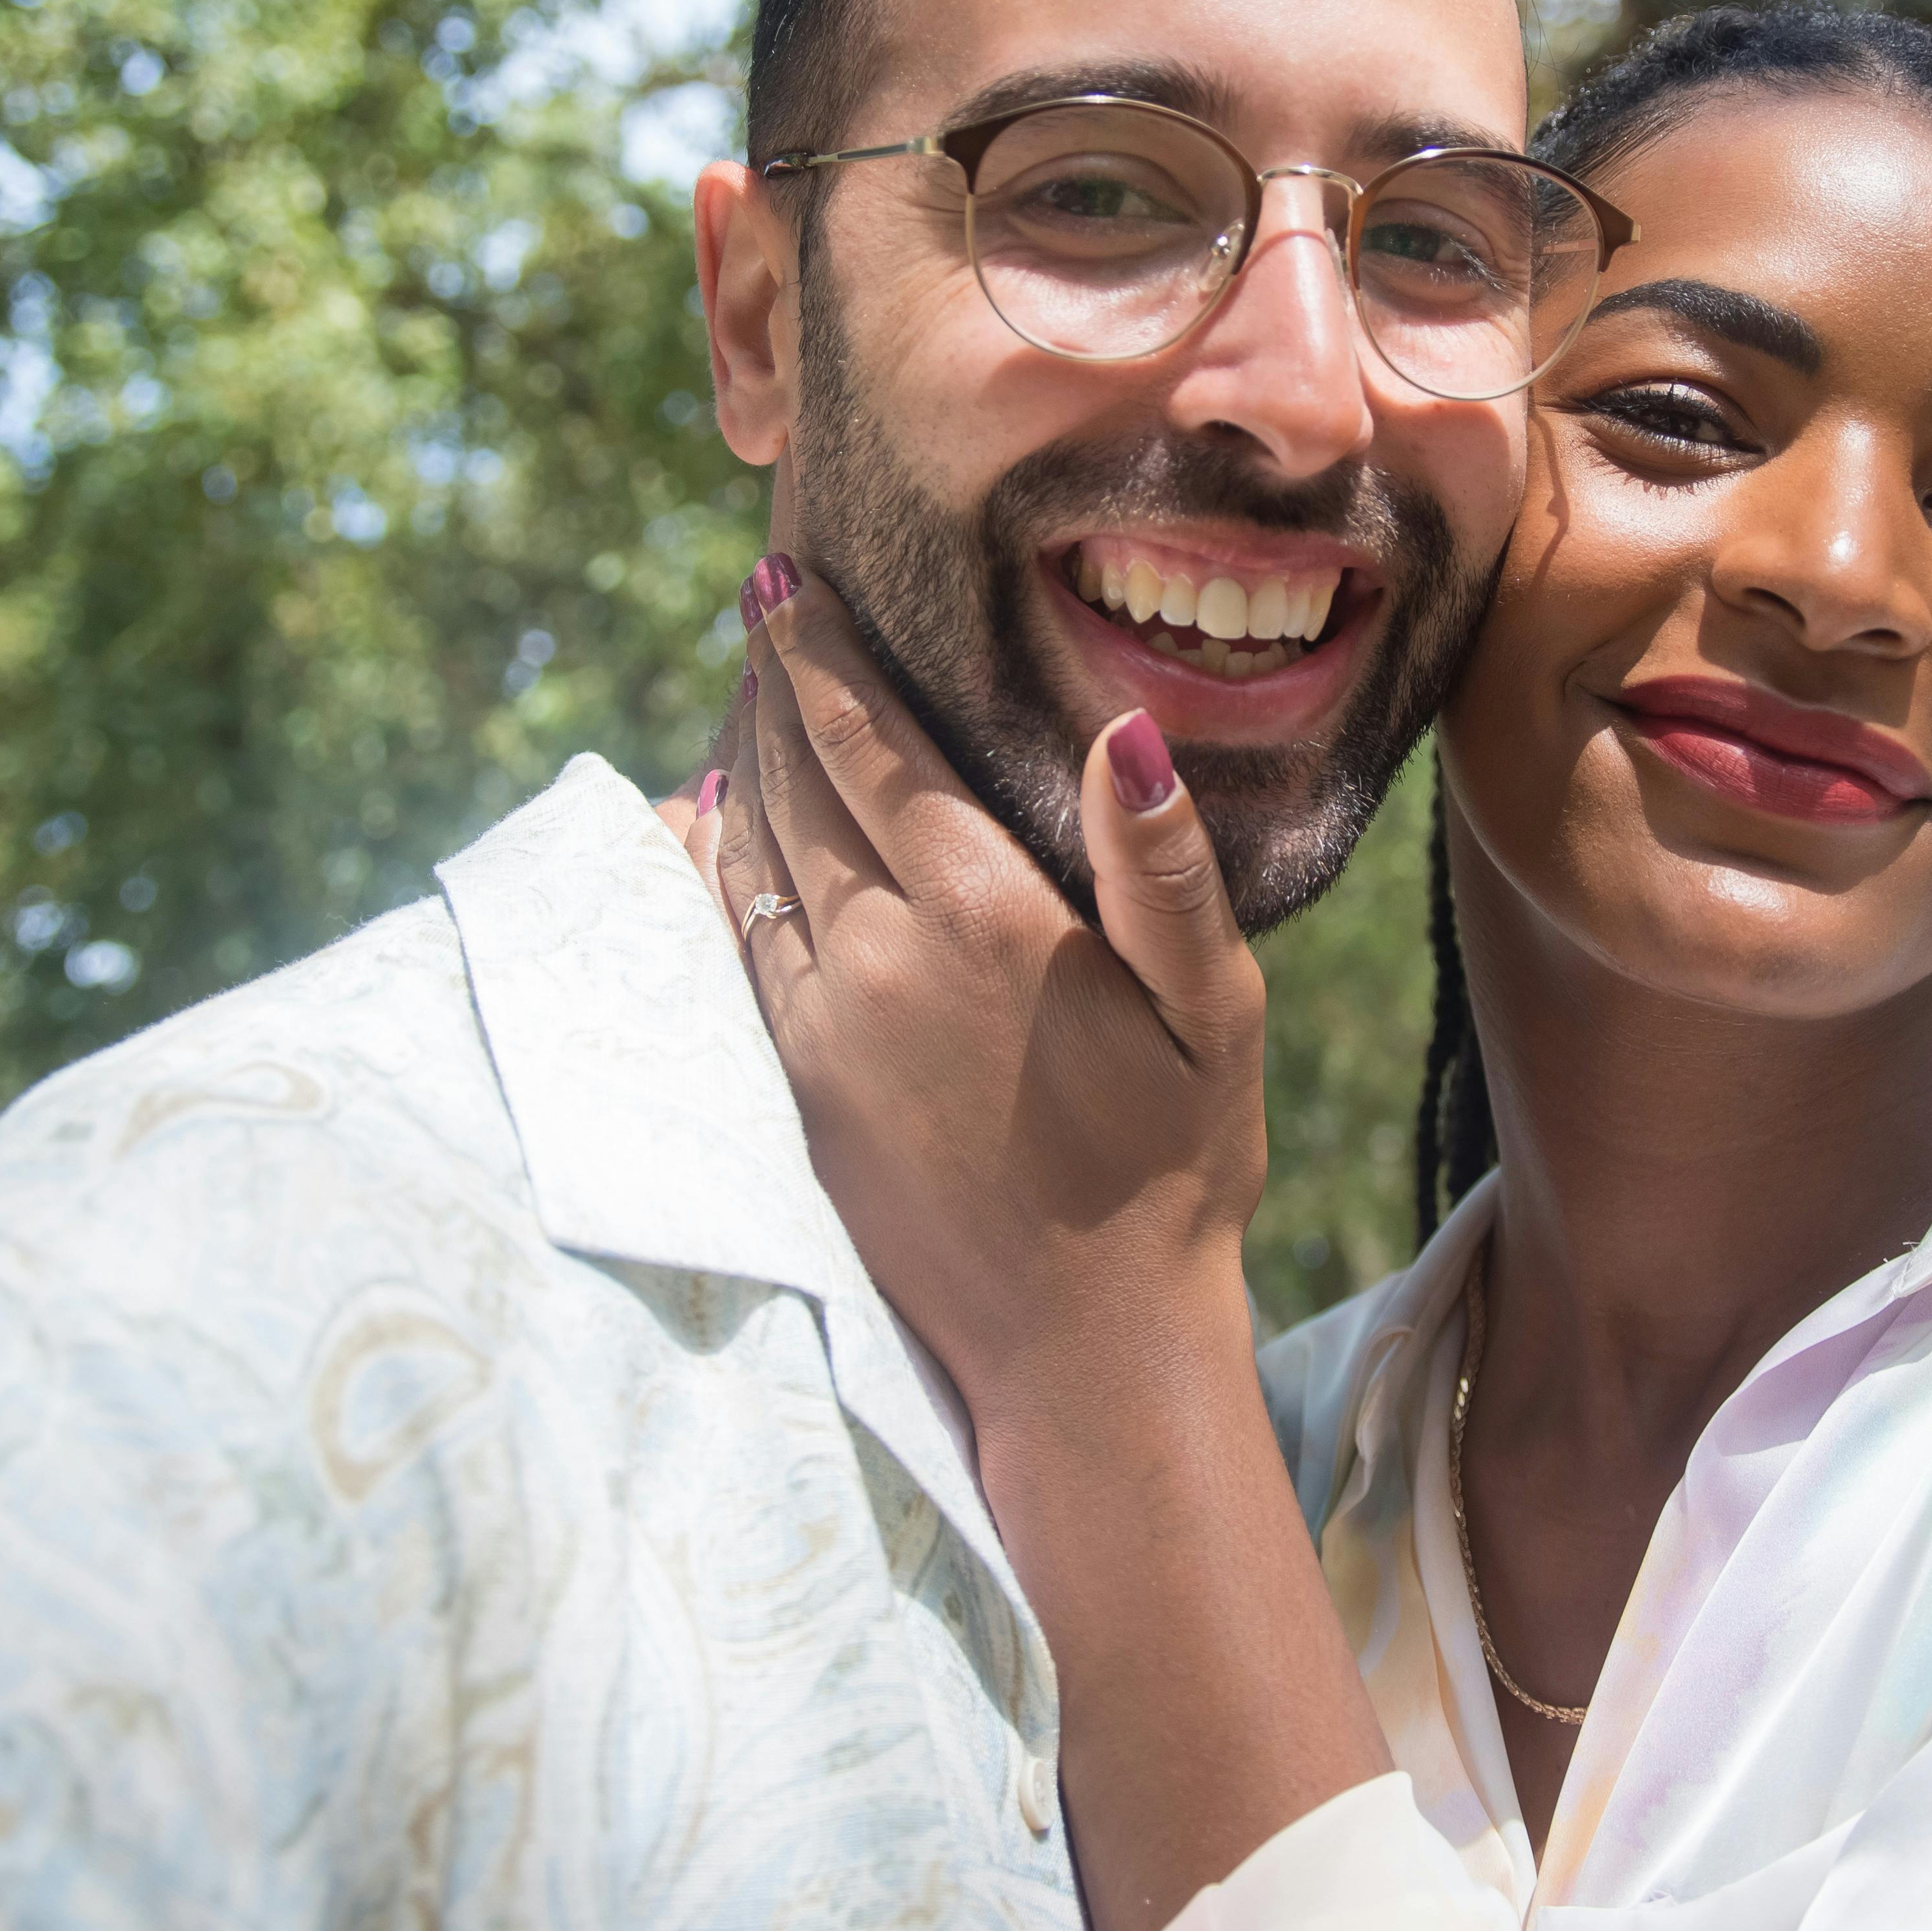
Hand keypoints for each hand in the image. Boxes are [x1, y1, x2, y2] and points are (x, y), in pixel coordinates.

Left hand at [711, 553, 1271, 1437]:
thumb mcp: (1214, 1011)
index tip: (783, 581)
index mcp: (984, 917)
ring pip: (749, 852)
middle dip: (774, 688)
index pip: (872, 744)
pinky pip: (732, 941)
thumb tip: (1126, 732)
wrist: (1084, 1348)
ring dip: (741, 763)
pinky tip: (717, 821)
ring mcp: (821, 1027)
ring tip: (743, 695)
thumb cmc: (1175, 1168)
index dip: (822, 654)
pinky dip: (717, 862)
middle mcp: (882, 958)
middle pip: (793, 780)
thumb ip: (1164, 867)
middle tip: (759, 612)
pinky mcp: (792, 1088)